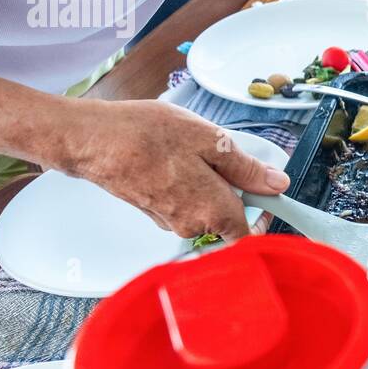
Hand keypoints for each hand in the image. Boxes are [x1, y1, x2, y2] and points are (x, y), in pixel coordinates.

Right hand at [52, 100, 290, 239]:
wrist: (91, 140)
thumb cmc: (145, 135)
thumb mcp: (209, 141)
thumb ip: (246, 168)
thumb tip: (276, 184)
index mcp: (213, 212)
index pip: (251, 233)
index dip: (263, 213)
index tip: (265, 192)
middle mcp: (192, 225)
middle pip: (229, 220)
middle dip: (234, 192)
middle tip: (224, 157)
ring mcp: (169, 221)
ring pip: (205, 209)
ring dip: (208, 185)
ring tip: (192, 152)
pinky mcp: (153, 212)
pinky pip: (183, 203)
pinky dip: (186, 184)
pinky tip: (174, 158)